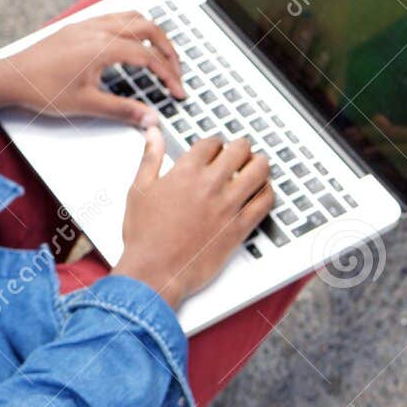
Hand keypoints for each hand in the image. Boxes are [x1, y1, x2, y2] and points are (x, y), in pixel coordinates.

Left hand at [0, 11, 183, 124]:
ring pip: (131, 17)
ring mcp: (87, 25)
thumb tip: (150, 117)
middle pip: (147, 28)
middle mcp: (97, 29)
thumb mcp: (86, 104)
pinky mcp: (78, 27)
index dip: (168, 74)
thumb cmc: (41, 89)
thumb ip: (123, 110)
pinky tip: (131, 44)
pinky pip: (114, 17)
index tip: (177, 90)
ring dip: (151, 33)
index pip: (148, 56)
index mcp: (102, 47)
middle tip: (176, 70)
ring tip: (160, 54)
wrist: (10, 78)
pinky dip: (133, 27)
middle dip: (167, 48)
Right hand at [111, 127, 274, 309]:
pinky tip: (262, 191)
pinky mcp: (239, 227)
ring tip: (256, 165)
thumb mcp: (139, 190)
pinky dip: (267, 192)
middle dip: (241, 148)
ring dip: (259, 164)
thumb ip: (150, 157)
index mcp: (185, 172)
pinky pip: (265, 202)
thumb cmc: (144, 236)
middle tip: (240, 152)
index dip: (216, 142)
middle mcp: (210, 185)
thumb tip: (153, 134)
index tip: (216, 147)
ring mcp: (228, 206)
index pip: (212, 143)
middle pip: (240, 150)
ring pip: (258, 171)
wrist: (155, 271)